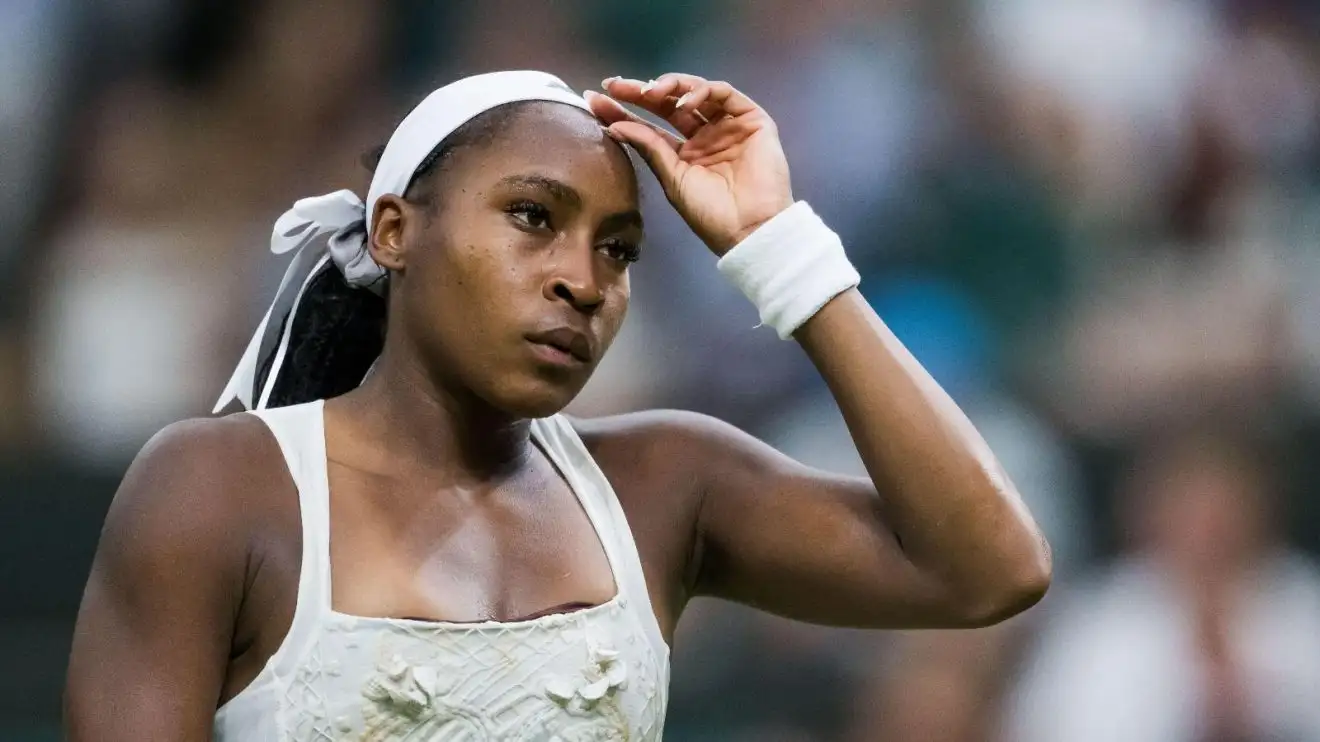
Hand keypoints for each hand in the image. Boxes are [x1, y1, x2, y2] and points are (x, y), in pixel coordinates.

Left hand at [588, 73, 793, 255]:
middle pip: (669, 103)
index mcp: (684, 153)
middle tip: (615, 86)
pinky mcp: (751, 120)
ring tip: (649, 92)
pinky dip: (702, 91)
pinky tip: (683, 103)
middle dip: (640, 91)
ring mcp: (728, 125)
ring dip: (670, 86)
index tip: (595, 99)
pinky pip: (723, 93)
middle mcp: (705, 135)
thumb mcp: (672, 179)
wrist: (750, 229)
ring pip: (695, 91)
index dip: (623, 110)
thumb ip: (648, 148)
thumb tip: (614, 125)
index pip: (649, 125)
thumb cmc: (711, 213)